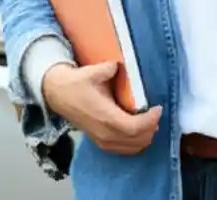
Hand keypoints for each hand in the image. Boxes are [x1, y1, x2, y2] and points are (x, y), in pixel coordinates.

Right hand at [41, 61, 162, 154]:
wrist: (58, 95)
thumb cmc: (76, 83)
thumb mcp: (92, 72)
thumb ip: (109, 68)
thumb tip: (121, 66)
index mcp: (105, 116)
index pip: (134, 127)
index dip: (150, 120)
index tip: (158, 108)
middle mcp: (105, 133)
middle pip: (137, 140)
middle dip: (151, 128)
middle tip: (156, 113)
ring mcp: (102, 140)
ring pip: (132, 148)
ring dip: (145, 137)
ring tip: (150, 122)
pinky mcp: (101, 143)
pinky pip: (124, 150)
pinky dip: (136, 144)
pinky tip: (140, 132)